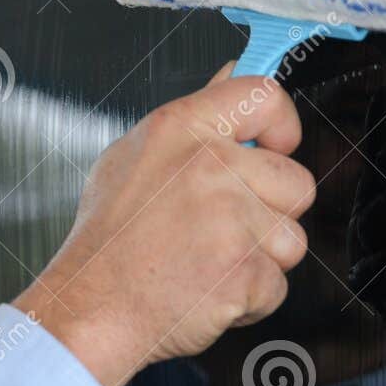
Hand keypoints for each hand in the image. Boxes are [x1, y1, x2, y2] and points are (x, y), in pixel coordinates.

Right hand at [14, 63, 315, 385]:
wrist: (90, 311)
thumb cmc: (106, 242)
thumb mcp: (130, 159)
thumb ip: (192, 122)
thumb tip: (230, 75)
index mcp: (180, 130)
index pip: (262, 96)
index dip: (281, 124)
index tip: (275, 146)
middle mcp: (210, 166)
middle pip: (295, 180)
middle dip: (270, 211)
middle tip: (220, 228)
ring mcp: (232, 220)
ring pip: (292, 238)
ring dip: (260, 258)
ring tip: (207, 262)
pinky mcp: (245, 271)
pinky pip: (276, 284)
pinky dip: (248, 298)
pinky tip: (205, 289)